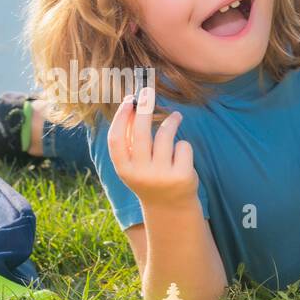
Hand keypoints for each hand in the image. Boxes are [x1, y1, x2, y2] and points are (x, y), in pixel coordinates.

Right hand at [106, 89, 197, 206]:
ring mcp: (162, 176)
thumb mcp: (135, 164)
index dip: (121, 117)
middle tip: (149, 92)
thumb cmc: (149, 176)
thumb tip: (133, 105)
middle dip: (145, 107)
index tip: (129, 100)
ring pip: (166, 135)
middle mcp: (141, 174)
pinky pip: (183, 146)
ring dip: (172, 121)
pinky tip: (181, 154)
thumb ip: (131, 140)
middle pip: (141, 132)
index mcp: (124, 170)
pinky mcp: (182, 176)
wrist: (170, 208)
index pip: (116, 139)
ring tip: (176, 117)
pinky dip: (183, 145)